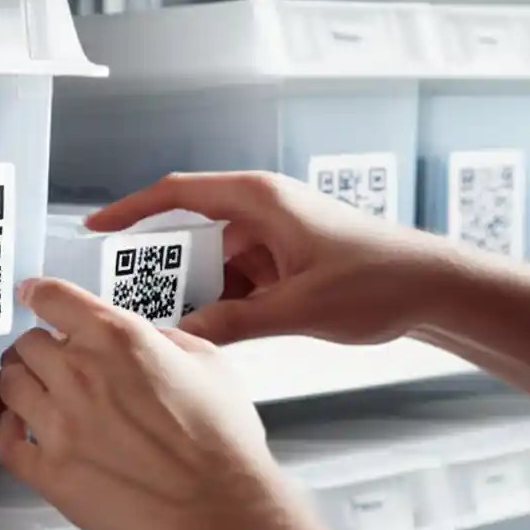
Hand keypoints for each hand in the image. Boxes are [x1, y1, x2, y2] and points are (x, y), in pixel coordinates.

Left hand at [0, 278, 331, 529]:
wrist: (218, 510)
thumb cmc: (222, 445)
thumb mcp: (210, 364)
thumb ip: (168, 340)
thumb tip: (148, 338)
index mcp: (118, 339)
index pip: (54, 298)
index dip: (38, 293)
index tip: (32, 294)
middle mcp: (81, 373)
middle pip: (26, 342)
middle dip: (37, 346)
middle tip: (48, 356)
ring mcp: (59, 423)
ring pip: (9, 385)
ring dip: (20, 383)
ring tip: (34, 390)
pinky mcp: (49, 471)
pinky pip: (5, 440)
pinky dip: (9, 431)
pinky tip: (22, 430)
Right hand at [86, 172, 464, 346]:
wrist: (435, 287)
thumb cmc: (378, 279)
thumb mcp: (298, 308)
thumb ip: (235, 322)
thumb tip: (182, 336)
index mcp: (259, 199)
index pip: (178, 194)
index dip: (130, 211)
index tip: (94, 229)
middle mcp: (263, 209)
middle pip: (192, 231)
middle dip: (162, 267)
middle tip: (129, 299)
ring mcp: (275, 234)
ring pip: (215, 261)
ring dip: (197, 290)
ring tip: (170, 324)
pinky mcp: (288, 259)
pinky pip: (240, 277)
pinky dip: (224, 300)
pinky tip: (213, 330)